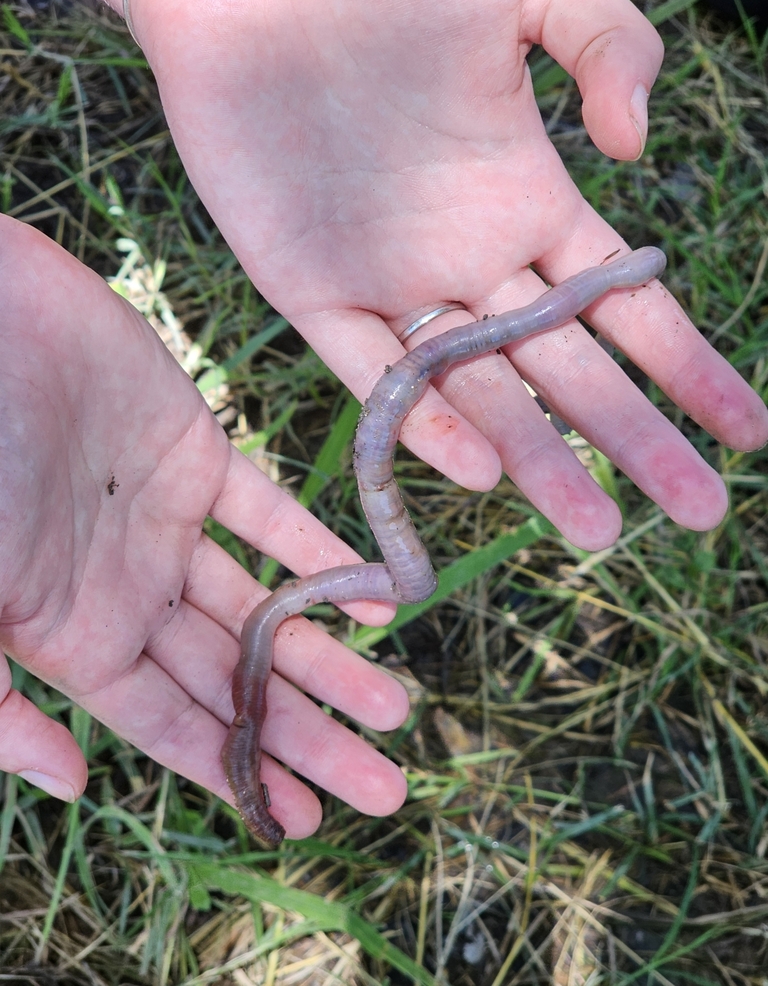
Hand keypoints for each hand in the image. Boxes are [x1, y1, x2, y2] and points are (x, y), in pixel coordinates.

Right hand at [0, 216, 406, 838]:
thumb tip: (72, 786)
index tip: (306, 820)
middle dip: (306, 734)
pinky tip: (377, 599)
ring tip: (395, 707)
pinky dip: (322, 555)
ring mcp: (166, 521)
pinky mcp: (195, 451)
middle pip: (235, 680)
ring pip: (265, 606)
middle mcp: (128, 589)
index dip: (238, 772)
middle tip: (386, 785)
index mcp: (73, 635)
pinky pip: (271, 515)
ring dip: (328, 656)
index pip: (172, 724)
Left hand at [124, 0, 766, 549]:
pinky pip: (373, 370)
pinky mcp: (310, 287)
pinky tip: (480, 470)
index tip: (746, 431)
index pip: (623, 307)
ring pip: (480, 390)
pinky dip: (423, 419)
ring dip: (539, 460)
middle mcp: (469, 258)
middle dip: (635, 441)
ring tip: (596, 529)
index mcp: (528, 198)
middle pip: (566, 370)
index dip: (687, 368)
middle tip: (698, 511)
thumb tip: (637, 157)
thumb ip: (604, 45)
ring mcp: (392, 281)